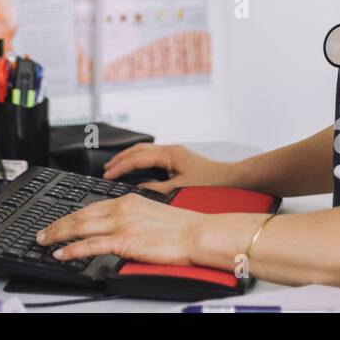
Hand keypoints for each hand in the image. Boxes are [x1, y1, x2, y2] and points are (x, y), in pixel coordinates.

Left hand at [36, 194, 203, 265]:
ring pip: (80, 227)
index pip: (90, 206)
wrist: (196, 233)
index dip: (71, 215)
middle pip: (80, 215)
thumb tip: (118, 226)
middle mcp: (120, 209)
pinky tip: (61, 254)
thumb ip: (131, 217)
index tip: (59, 221)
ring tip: (44, 241)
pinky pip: (90, 245)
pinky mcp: (124, 241)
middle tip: (42, 232)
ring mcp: (121, 225)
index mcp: (127, 200)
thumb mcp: (151, 212)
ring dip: (58, 235)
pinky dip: (72, 249)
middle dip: (57, 224)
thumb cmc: (180, 227)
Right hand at [102, 143, 235, 193]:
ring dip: (128, 158)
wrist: (233, 180)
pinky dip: (139, 161)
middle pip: (137, 150)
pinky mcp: (177, 160)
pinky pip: (151, 157)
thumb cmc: (212, 184)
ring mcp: (174, 154)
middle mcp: (170, 150)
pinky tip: (135, 170)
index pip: (137, 158)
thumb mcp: (180, 189)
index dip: (120, 167)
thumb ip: (157, 188)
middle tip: (105, 169)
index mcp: (169, 154)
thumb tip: (138, 189)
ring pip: (144, 151)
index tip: (107, 175)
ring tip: (115, 167)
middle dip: (119, 159)